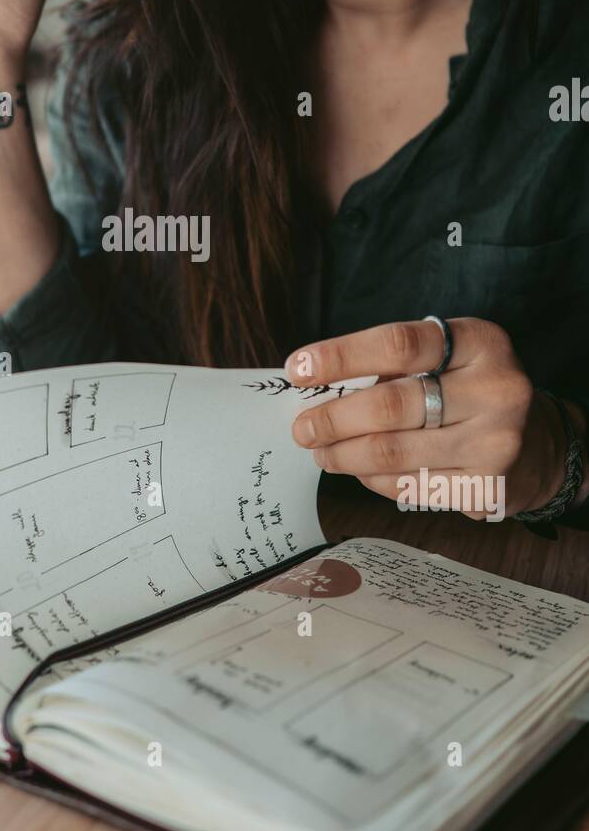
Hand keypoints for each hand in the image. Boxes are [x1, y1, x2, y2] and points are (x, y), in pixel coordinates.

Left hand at [285, 318, 577, 519]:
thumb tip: (315, 387)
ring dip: (343, 455)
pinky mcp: (486, 487)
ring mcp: (495, 443)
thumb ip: (391, 363)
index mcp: (480, 343)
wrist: (534, 443)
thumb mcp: (446, 356)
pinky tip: (361, 470)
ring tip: (321, 451)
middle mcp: (495, 390)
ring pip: (393, 453)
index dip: (341, 357)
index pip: (398, 344)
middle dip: (333, 419)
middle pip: (391, 405)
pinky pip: (408, 487)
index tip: (298, 369)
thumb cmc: (469, 389)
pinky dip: (373, 480)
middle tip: (302, 427)